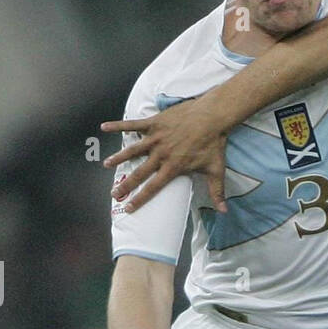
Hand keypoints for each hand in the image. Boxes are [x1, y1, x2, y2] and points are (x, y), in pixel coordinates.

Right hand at [102, 94, 228, 213]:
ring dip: (119, 157)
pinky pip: (133, 124)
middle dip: (126, 185)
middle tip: (114, 194)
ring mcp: (156, 138)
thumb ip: (217, 192)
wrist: (212, 116)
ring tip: (106, 164)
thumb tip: (223, 212)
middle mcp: (161, 154)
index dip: (140, 199)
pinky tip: (104, 127)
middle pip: (139, 173)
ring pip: (133, 150)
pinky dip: (118, 125)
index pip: (153, 188)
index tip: (129, 208)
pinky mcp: (154, 123)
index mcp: (173, 167)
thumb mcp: (216, 170)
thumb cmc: (214, 144)